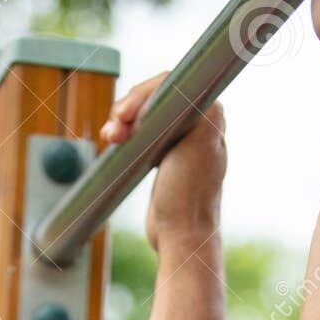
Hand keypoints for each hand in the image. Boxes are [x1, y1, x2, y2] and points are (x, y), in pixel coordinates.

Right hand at [101, 74, 225, 252]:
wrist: (180, 237)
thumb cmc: (189, 197)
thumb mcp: (198, 145)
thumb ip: (199, 109)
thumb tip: (193, 82)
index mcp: (209, 116)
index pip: (170, 84)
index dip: (143, 94)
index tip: (125, 115)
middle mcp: (198, 123)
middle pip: (155, 96)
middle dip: (129, 108)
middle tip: (113, 131)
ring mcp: (179, 139)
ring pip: (144, 112)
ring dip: (122, 121)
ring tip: (110, 138)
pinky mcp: (163, 156)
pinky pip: (139, 131)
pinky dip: (124, 132)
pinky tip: (112, 141)